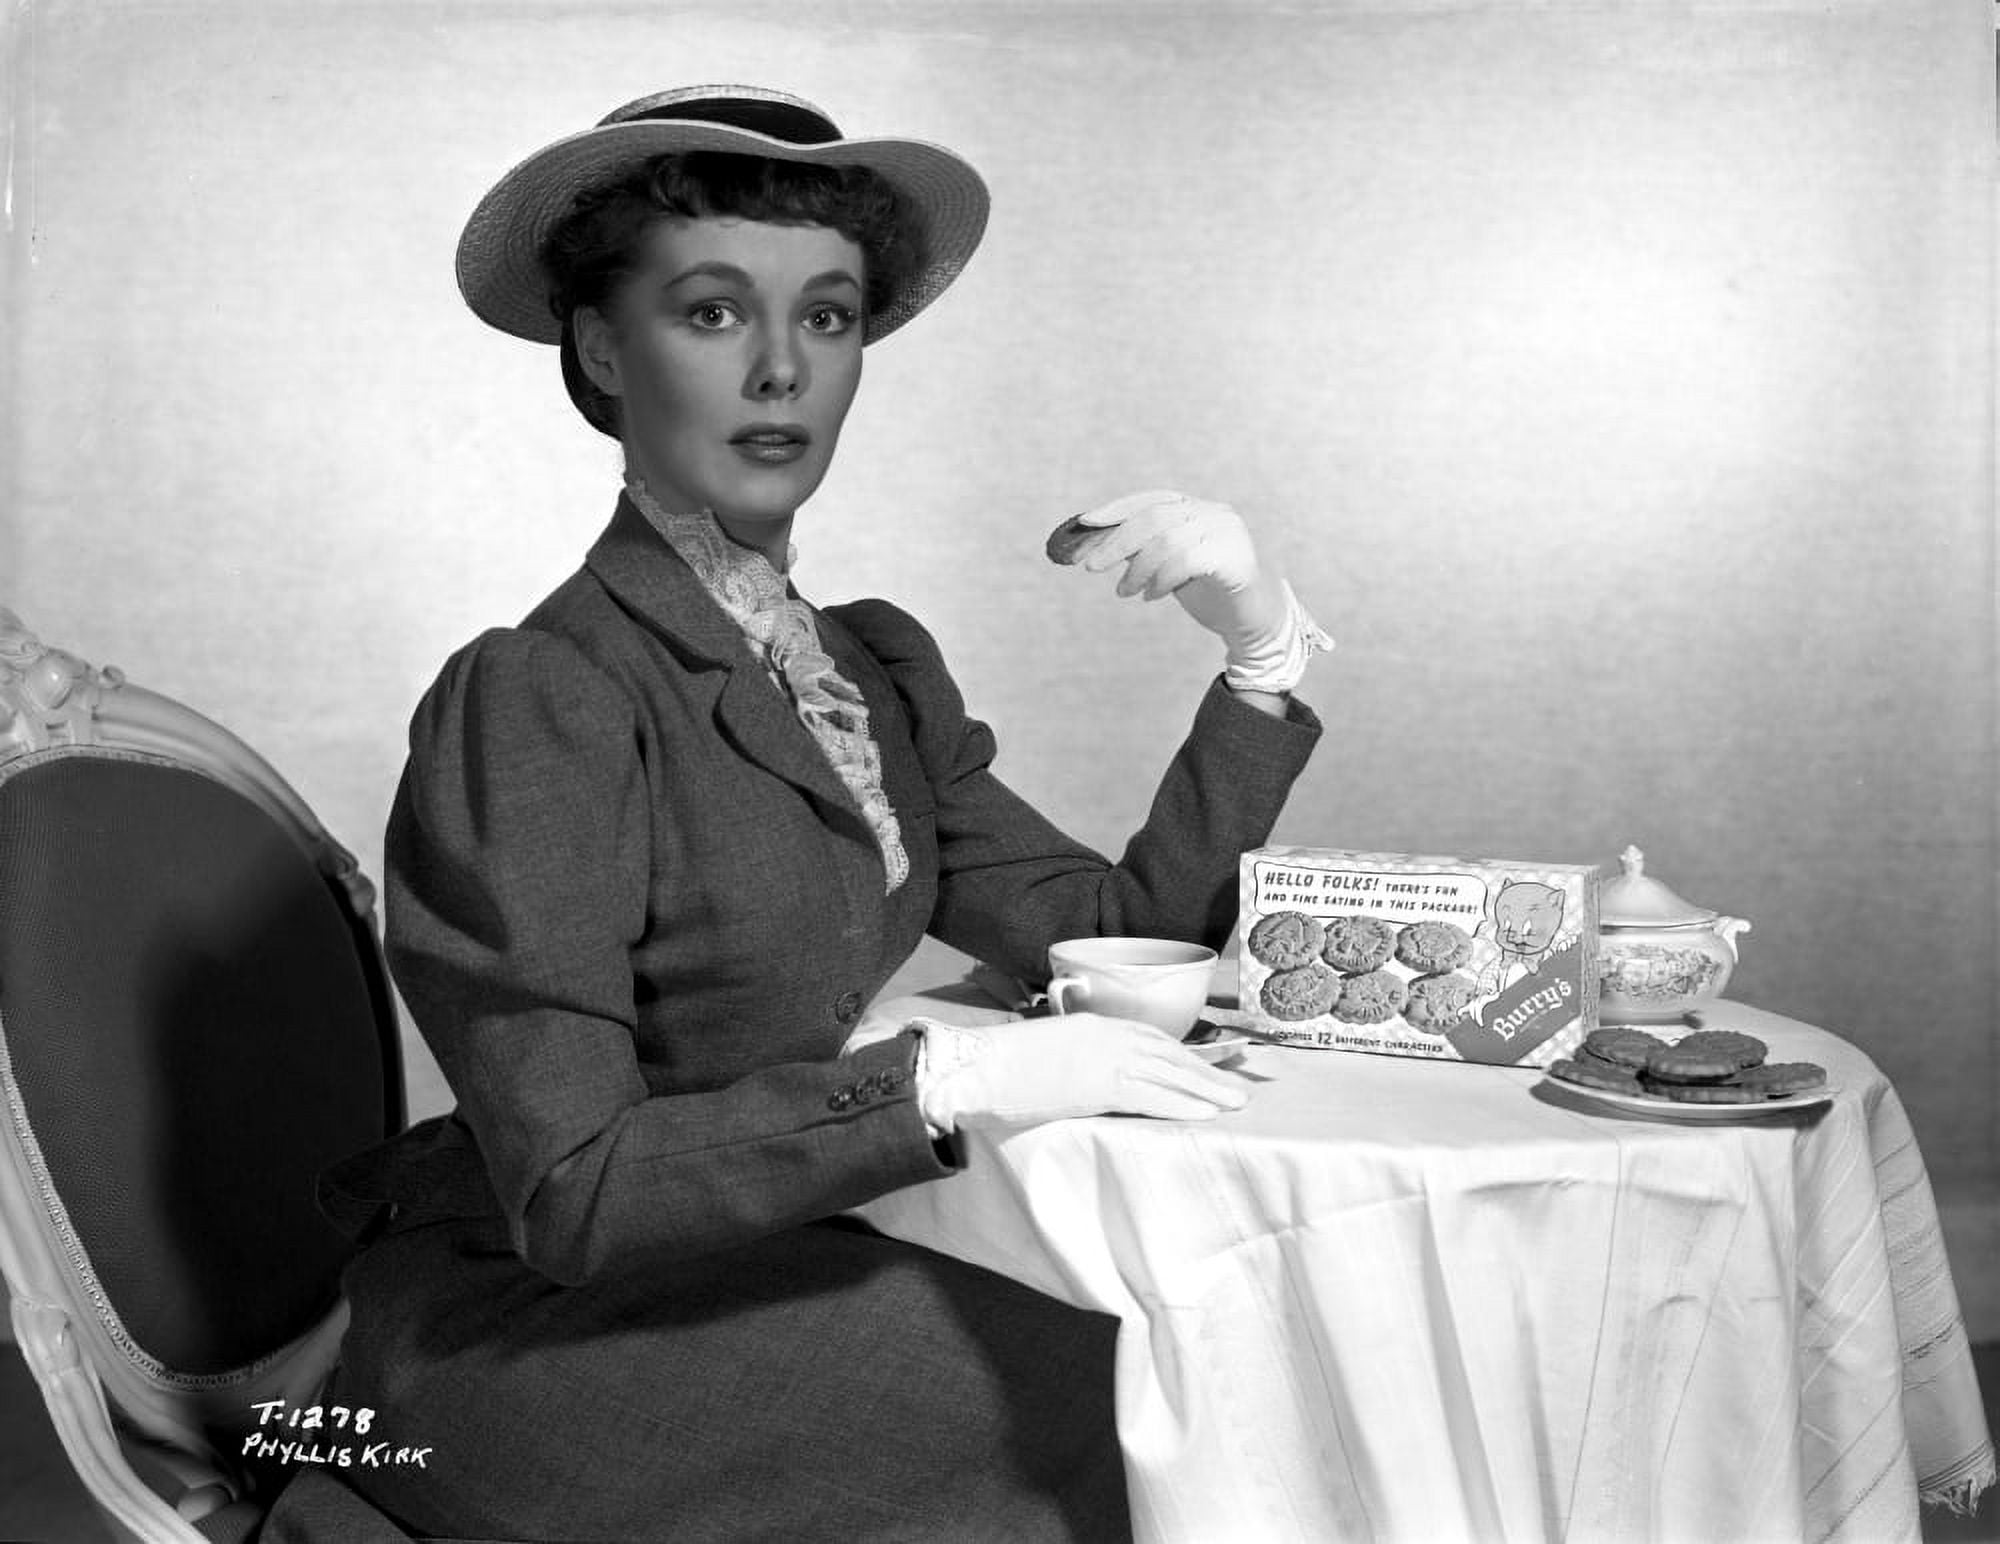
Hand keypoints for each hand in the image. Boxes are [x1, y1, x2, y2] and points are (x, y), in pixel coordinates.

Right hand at [912, 1014, 1250, 1131]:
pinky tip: (1205, 1112)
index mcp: (1096, 1026)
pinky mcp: (1103, 1085)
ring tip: (1234, 1103)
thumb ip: (1077, 1057)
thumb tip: (1087, 1075)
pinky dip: (1182, 1104)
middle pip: (1170, 1054)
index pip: (1152, 1038)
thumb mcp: (1049, 1050)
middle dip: (1206, 1073)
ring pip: (1171, 1074)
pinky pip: (1153, 1096)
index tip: (1205, 1069)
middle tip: (1236, 1089)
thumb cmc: (1003, 1064)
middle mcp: (1109, 1036)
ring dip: (1206, 1090)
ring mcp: (1108, 1058)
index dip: (1184, 1056)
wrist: (979, 1067)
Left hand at [1061, 490, 1330, 692]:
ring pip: (1166, 540)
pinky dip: (1161, 579)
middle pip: (1154, 518)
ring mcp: (1228, 533)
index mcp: (1198, 509)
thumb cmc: (1208, 592)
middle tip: (1091, 567)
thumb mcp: (1167, 565)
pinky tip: (1152, 595)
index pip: (1151, 500)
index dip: (1116, 509)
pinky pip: (1186, 561)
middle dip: (1116, 542)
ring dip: (1137, 569)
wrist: (1252, 622)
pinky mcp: (1236, 558)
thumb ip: (1142, 550)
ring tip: (1125, 591)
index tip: (1084, 523)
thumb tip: (1094, 546)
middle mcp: (1214, 513)